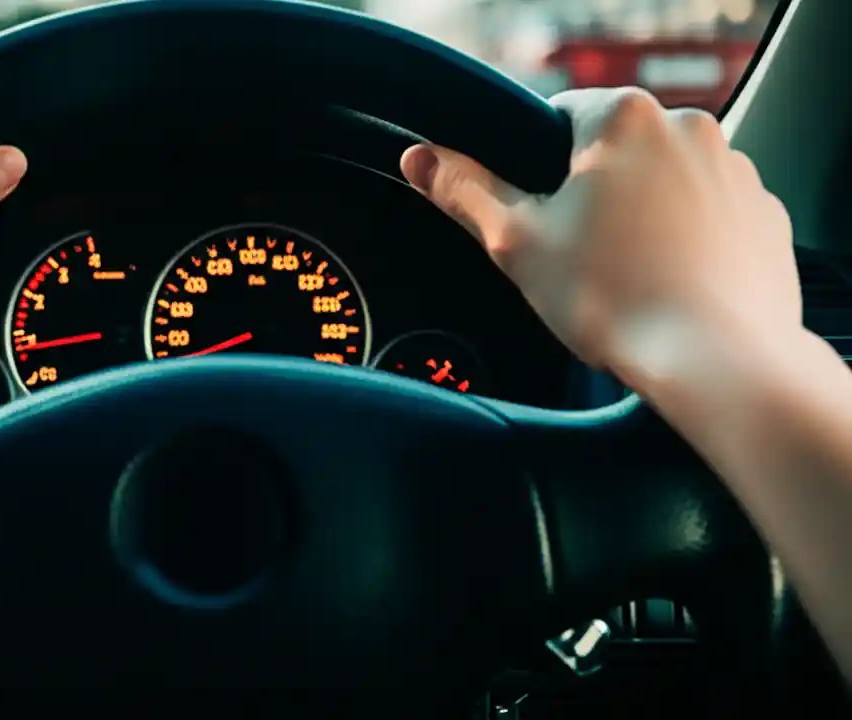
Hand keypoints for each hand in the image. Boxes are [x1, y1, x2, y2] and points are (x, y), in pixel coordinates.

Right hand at [401, 87, 800, 390]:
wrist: (716, 362)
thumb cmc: (614, 300)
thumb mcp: (515, 242)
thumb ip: (464, 191)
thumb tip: (419, 160)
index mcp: (622, 118)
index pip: (556, 117)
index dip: (535, 172)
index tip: (540, 219)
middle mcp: (689, 128)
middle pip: (612, 152)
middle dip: (589, 196)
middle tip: (575, 256)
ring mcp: (735, 171)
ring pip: (660, 185)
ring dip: (638, 218)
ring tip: (624, 278)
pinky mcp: (763, 216)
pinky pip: (707, 218)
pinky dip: (684, 244)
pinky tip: (666, 287)